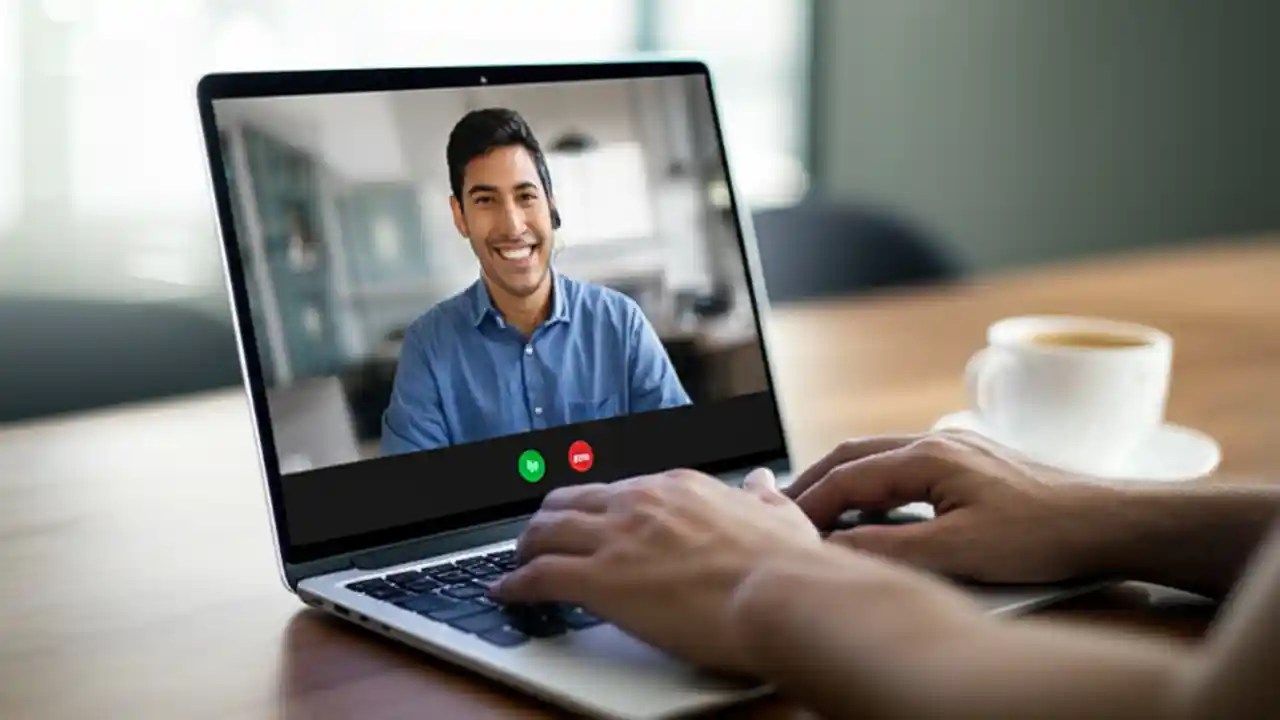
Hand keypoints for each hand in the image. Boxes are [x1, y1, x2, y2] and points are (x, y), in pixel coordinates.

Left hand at [493, 468, 821, 672]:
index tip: (593, 522)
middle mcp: (641, 502)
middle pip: (570, 501)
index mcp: (679, 487)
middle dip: (549, 520)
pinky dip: (515, 584)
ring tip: (517, 564)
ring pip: (545, 531)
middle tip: (540, 538)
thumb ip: (763, 495)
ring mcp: (617, 538)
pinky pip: (539, 575)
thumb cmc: (787, 566)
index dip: (600, 509)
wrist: (781, 595)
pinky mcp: (599, 581)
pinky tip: (506, 593)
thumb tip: (761, 480)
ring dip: (525, 548)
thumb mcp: (780, 515)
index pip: (620, 491)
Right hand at [785, 430, 1116, 583]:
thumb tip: (833, 548)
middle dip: (813, 482)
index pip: (845, 477)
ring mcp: (955, 447)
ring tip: (817, 510)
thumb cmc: (1041, 535)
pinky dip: (873, 483)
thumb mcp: (957, 551)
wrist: (1108, 521)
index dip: (807, 505)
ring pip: (877, 456)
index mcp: (926, 457)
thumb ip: (888, 547)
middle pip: (853, 454)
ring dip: (842, 481)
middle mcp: (936, 441)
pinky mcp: (971, 461)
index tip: (781, 529)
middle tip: (781, 511)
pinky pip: (904, 464)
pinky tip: (873, 507)